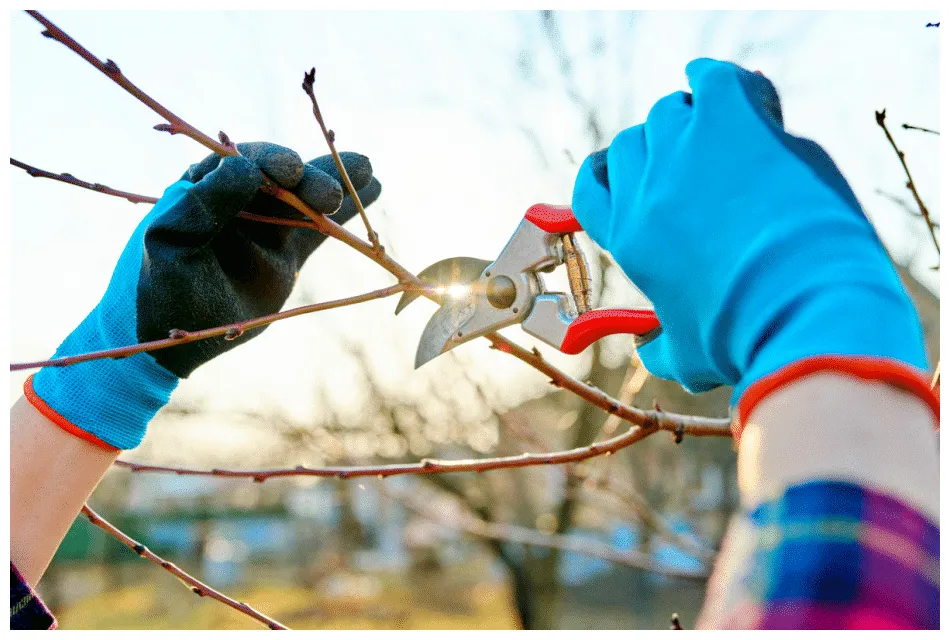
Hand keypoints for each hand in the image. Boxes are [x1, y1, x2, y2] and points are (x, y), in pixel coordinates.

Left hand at [29, 142, 380, 448]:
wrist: (172, 338)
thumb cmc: (163, 287)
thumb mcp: (173, 244)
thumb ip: (204, 204)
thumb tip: (246, 167)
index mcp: (205, 186)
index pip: (244, 161)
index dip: (270, 161)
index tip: (290, 172)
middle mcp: (240, 199)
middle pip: (283, 177)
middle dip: (309, 179)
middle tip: (328, 196)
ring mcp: (266, 225)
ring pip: (306, 197)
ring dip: (334, 185)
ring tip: (368, 173)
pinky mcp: (286, 252)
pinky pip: (319, 226)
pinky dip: (345, 211)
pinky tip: (374, 187)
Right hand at [572, 58, 928, 422]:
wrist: (803, 308)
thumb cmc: (745, 338)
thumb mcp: (689, 357)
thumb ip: (660, 349)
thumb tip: (648, 351)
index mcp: (629, 239)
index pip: (590, 188)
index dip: (605, 176)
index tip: (625, 175)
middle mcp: (646, 189)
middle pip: (631, 145)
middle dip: (657, 152)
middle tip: (693, 165)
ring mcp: (686, 151)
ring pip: (670, 112)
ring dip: (692, 121)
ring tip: (725, 138)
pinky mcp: (732, 121)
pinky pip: (713, 78)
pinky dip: (717, 78)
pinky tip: (734, 90)